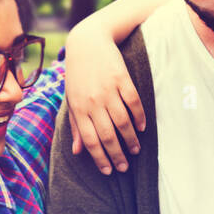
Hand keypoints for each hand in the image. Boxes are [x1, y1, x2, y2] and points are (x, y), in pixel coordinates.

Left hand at [62, 26, 143, 173]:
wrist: (87, 42)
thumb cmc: (78, 74)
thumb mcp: (71, 98)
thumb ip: (76, 125)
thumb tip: (76, 151)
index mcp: (77, 107)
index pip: (90, 140)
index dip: (100, 158)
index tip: (109, 171)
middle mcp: (92, 101)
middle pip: (107, 135)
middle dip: (117, 155)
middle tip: (124, 167)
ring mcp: (108, 90)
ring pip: (122, 123)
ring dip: (130, 140)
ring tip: (135, 150)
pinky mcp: (122, 80)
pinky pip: (134, 104)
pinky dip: (139, 118)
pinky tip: (141, 129)